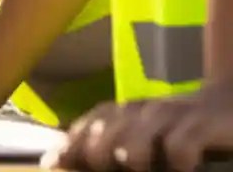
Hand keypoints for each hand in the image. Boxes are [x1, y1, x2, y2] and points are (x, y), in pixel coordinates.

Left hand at [42, 81, 232, 171]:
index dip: (70, 149)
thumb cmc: (180, 130)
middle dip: (99, 161)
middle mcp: (139, 111)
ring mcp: (169, 116)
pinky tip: (184, 169)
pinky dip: (177, 163)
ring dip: (133, 163)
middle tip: (112, 169)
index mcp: (121, 114)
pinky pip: (178, 148)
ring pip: (131, 148)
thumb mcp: (140, 135)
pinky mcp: (201, 123)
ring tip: (144, 169)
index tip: (54, 165)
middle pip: (101, 142)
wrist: (230, 105)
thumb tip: (54, 161)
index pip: (84, 130)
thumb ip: (102, 145)